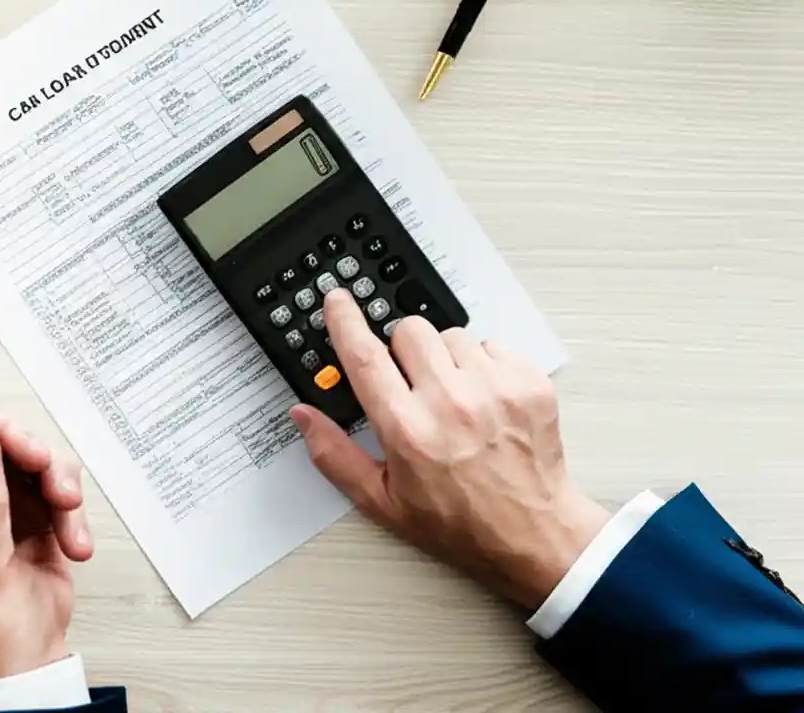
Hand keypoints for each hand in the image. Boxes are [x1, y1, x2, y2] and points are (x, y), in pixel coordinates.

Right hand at [292, 290, 610, 609]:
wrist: (531, 533)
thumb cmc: (459, 522)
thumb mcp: (382, 501)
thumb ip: (334, 454)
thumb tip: (304, 415)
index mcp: (406, 430)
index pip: (364, 356)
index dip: (345, 321)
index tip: (338, 301)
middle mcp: (449, 403)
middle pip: (408, 332)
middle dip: (401, 349)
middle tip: (412, 383)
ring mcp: (493, 389)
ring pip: (450, 335)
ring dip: (444, 358)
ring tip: (453, 397)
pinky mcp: (527, 383)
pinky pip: (492, 344)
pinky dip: (483, 364)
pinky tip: (484, 398)